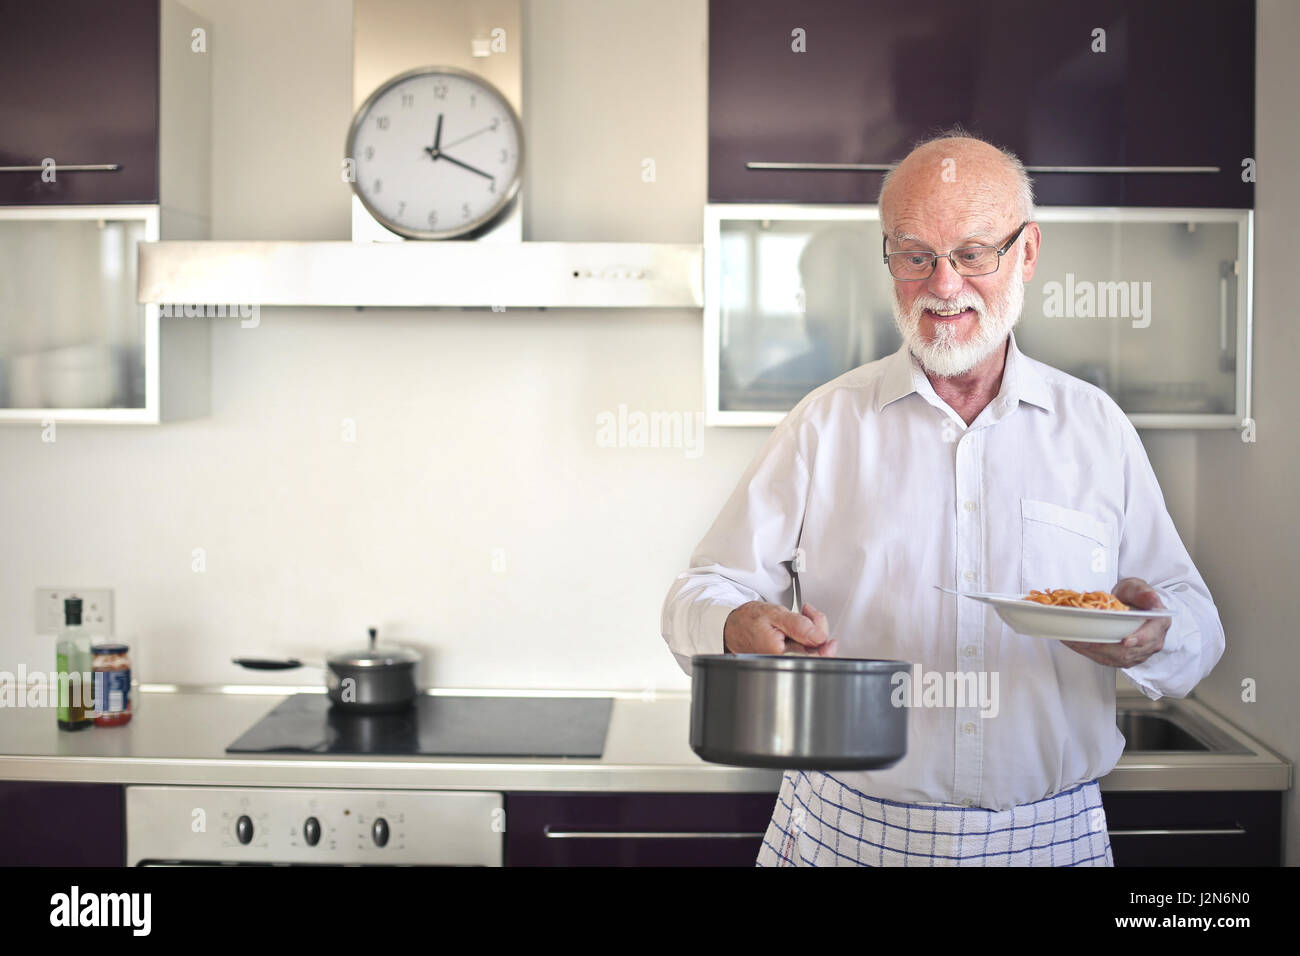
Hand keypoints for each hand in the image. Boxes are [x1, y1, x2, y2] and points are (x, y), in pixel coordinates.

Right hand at [723, 601, 837, 655]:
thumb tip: (820, 636)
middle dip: (818, 629)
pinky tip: (798, 627)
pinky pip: (804, 649)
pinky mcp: (787, 658)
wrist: (733, 627)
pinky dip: (806, 635)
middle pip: (816, 651)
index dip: (825, 644)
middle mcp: (785, 661)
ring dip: (812, 630)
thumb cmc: (748, 621)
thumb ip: (799, 625)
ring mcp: (787, 661)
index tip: (826, 635)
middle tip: (808, 613)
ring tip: (801, 616)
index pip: (815, 655)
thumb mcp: (774, 615)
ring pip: (812, 649)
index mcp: (782, 654)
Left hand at [1062, 577, 1168, 667]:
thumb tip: (1151, 597)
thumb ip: (1143, 592)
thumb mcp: (1137, 587)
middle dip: (1107, 647)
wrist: (1131, 605)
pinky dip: (1091, 654)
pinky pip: (1109, 660)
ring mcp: (1140, 652)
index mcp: (1158, 624)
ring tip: (1077, 642)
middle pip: (1130, 651)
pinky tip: (1077, 646)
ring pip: (1117, 658)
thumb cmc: (1134, 596)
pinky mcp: (1126, 658)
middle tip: (1087, 641)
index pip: (1151, 634)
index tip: (1126, 641)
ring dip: (1095, 652)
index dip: (1139, 639)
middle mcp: (1152, 641)